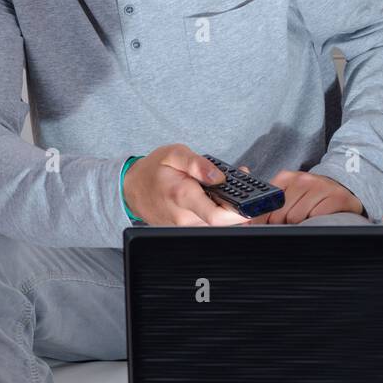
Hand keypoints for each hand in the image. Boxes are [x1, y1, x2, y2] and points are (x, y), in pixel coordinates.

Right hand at [122, 144, 250, 226]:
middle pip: (222, 221)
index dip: (240, 213)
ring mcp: (184, 225)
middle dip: (237, 205)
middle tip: (243, 187)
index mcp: (183, 196)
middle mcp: (184, 216)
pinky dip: (217, 210)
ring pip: (216, 223)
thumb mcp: (174, 154)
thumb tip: (218, 176)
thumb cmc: (153, 170)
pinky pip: (208, 223)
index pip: (218, 216)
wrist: (131, 188)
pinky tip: (216, 196)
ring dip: (227, 208)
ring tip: (227, 188)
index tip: (251, 202)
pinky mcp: (185, 228)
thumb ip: (197, 163)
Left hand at [235, 168, 363, 224]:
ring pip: (296, 217)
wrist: (341, 187)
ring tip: (306, 218)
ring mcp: (320, 187)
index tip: (262, 227)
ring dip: (300, 223)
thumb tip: (245, 220)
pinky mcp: (337, 197)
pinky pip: (317, 216)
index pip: (266, 203)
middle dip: (282, 223)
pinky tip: (319, 216)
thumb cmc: (310, 195)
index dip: (262, 219)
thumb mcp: (288, 192)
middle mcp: (303, 179)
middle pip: (280, 214)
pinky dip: (316, 220)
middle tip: (290, 222)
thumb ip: (268, 203)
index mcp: (286, 177)